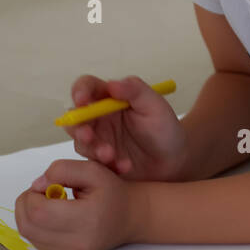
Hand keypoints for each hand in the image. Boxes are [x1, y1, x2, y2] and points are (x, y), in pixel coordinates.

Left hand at [15, 159, 141, 249]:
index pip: (38, 211)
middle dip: (26, 204)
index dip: (33, 194)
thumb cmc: (113, 192)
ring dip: (29, 215)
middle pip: (27, 225)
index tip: (46, 184)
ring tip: (48, 204)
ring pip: (28, 234)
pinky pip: (36, 242)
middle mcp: (77, 244)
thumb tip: (36, 185)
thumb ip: (62, 170)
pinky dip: (37, 227)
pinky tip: (53, 218)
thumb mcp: (93, 170)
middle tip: (42, 192)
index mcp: (87, 220)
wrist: (130, 217)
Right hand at [64, 74, 187, 181]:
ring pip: (81, 143)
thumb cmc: (164, 128)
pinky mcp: (99, 161)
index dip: (80, 91)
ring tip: (111, 155)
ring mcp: (98, 140)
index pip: (87, 87)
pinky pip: (94, 163)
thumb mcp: (155, 105)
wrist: (173, 161)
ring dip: (94, 149)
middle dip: (79, 127)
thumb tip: (112, 84)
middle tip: (89, 136)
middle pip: (76, 118)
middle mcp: (99, 118)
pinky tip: (125, 166)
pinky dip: (107, 165)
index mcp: (110, 98)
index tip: (82, 101)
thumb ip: (135, 91)